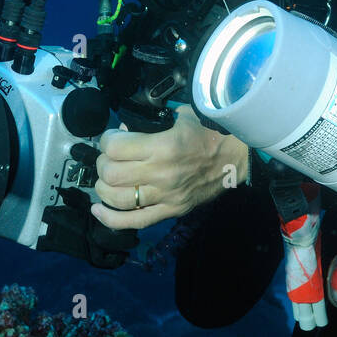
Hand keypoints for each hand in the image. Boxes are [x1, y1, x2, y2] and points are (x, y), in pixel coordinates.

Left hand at [91, 104, 248, 229]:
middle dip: (102, 162)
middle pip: (110, 173)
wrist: (238, 156)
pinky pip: (134, 222)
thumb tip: (123, 131)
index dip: (106, 139)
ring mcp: (166, 196)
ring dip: (104, 187)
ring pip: (117, 198)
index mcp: (164, 146)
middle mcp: (162, 173)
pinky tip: (98, 210)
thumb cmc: (210, 131)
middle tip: (110, 156)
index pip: (114, 147)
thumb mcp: (181, 115)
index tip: (112, 137)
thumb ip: (151, 121)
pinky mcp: (171, 211)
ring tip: (107, 178)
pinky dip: (111, 219)